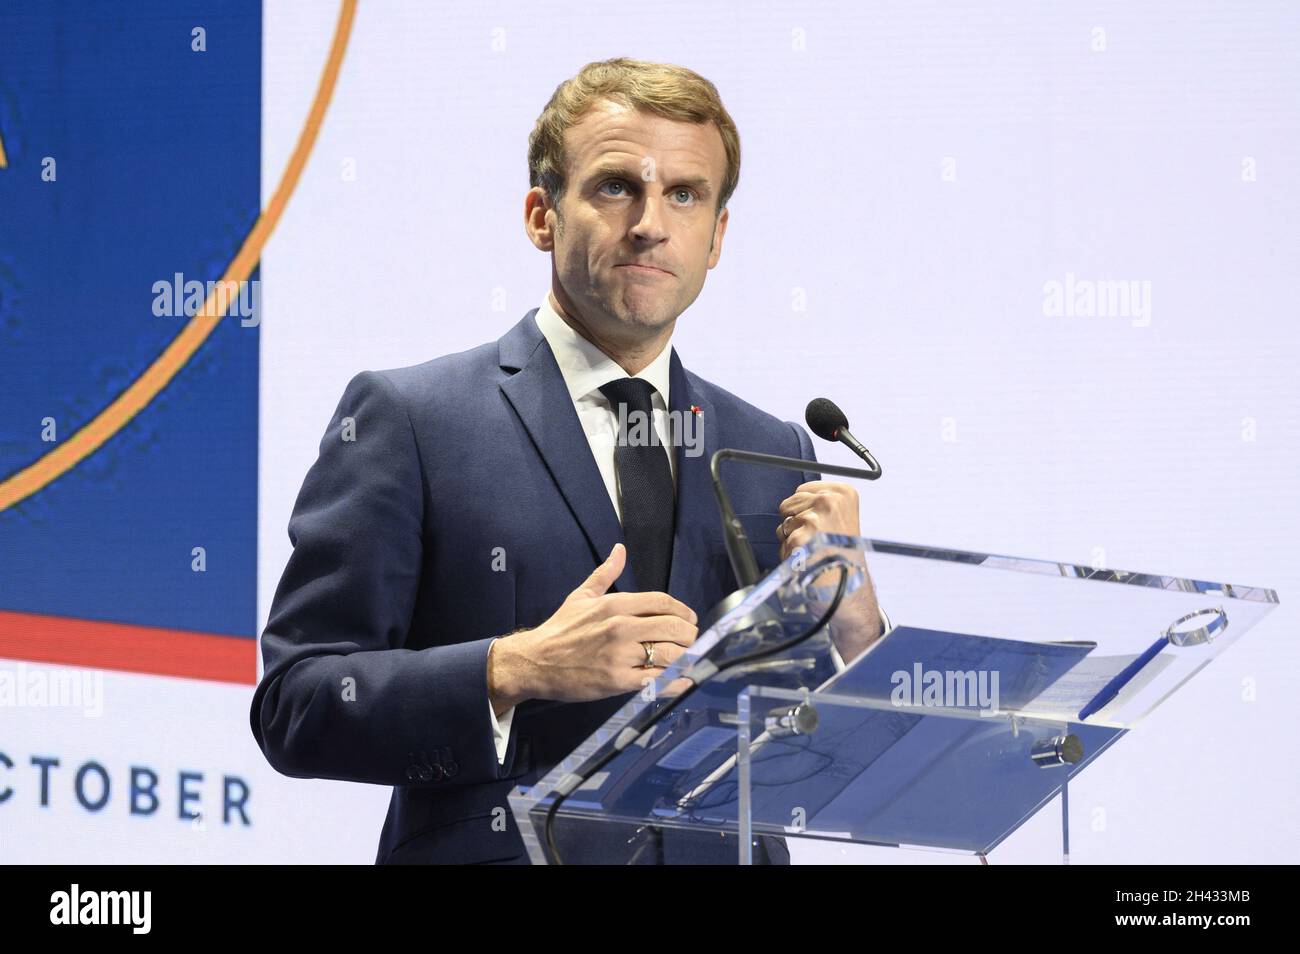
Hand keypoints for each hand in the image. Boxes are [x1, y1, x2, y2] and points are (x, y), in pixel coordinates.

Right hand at [487, 543, 697, 713]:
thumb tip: (620, 550)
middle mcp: (620, 627)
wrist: (535, 662)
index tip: (689, 619)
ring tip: (687, 658)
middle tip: (690, 640)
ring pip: (669, 654)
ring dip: (685, 657)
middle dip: (689, 634)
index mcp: (614, 604)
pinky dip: (675, 681)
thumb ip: (605, 574)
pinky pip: (657, 681)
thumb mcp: (581, 596)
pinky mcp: (618, 681)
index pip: (662, 602)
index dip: (683, 611)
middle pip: (672, 627)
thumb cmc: (560, 629)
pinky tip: (683, 680)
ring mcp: (620, 655)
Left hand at [776, 481, 882, 661]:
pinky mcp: (801, 538)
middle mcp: (830, 501)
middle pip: (788, 504)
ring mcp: (815, 519)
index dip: (804, 510)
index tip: (821, 526)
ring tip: (814, 552)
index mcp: (843, 493)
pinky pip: (782, 543)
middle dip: (795, 523)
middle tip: (817, 542)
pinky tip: (808, 562)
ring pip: (784, 525)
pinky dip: (789, 555)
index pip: (802, 490)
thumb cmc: (844, 557)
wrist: (850, 589)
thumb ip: (819, 505)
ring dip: (792, 540)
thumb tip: (794, 501)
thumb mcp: (842, 519)